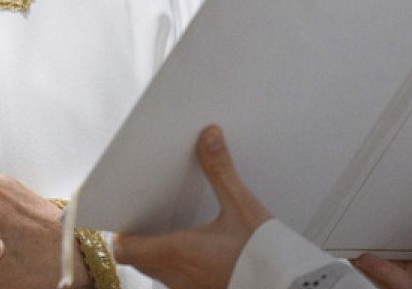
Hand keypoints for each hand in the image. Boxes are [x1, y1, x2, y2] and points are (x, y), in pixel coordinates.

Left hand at [112, 125, 272, 288]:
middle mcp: (177, 274)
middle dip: (136, 236)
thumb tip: (208, 136)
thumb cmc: (267, 257)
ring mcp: (188, 287)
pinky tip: (191, 245)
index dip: (119, 231)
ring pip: (154, 270)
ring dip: (154, 250)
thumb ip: (221, 171)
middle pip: (135, 259)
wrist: (291, 287)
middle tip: (144, 210)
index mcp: (177, 251)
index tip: (124, 210)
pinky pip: (174, 278)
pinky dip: (173, 262)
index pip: (123, 249)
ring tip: (166, 224)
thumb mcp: (242, 207)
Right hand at [354, 144, 411, 288]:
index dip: (402, 250)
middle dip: (382, 262)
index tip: (384, 237)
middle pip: (406, 272)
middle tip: (359, 248)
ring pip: (401, 281)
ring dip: (378, 270)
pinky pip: (406, 287)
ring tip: (356, 258)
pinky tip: (370, 266)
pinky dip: (388, 277)